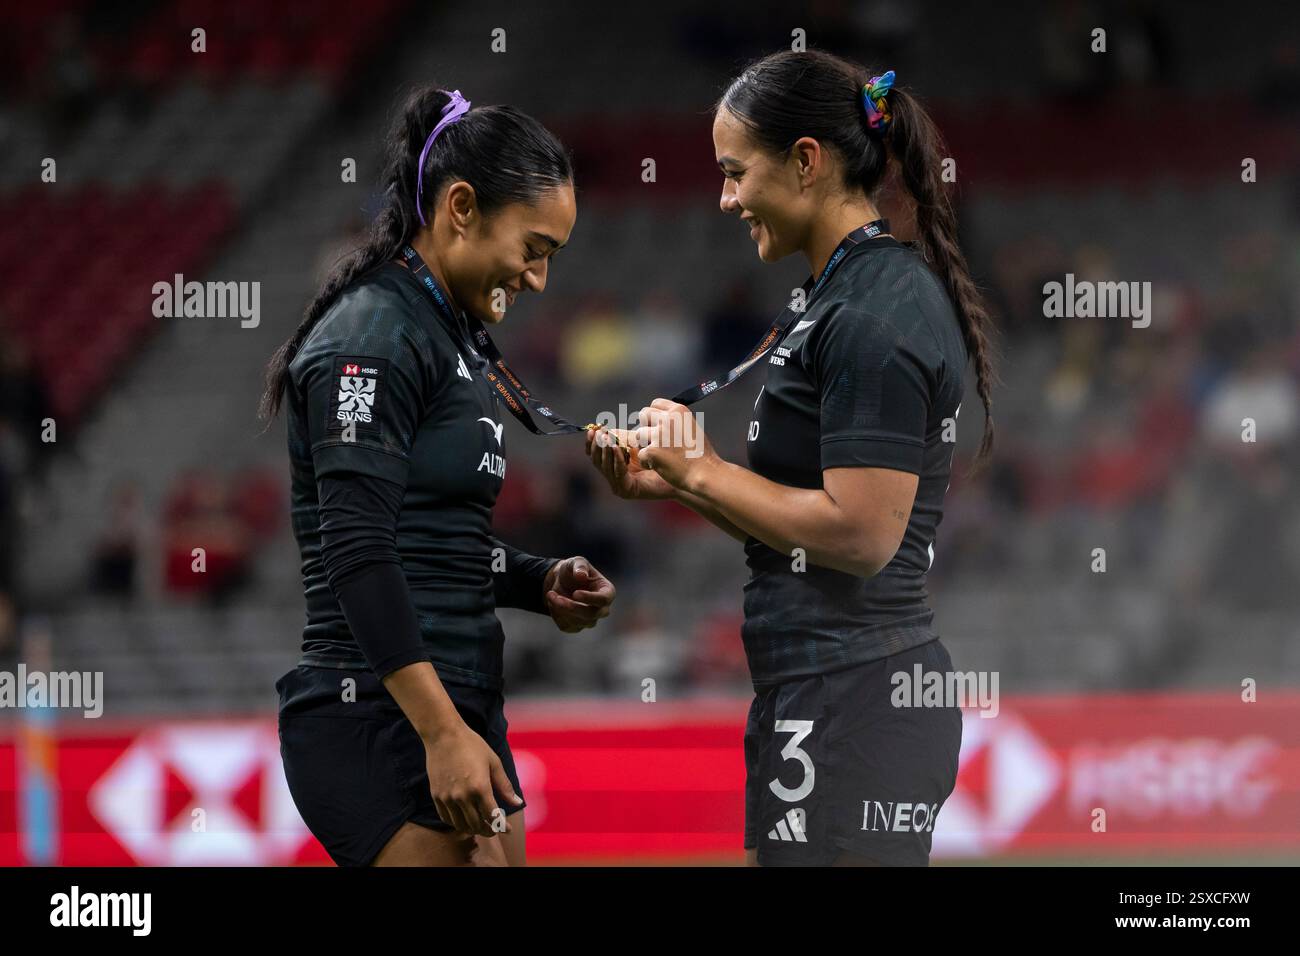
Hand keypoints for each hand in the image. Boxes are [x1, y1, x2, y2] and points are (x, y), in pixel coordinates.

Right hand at [422, 719, 522, 835]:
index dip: (502, 826)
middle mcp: (462, 796)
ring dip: (472, 829)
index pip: (493, 817)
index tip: (507, 829)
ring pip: (461, 825)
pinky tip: (463, 820)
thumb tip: (518, 803)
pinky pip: (446, 818)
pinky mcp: (436, 796)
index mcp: (480, 788)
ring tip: (480, 826)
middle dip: (488, 830)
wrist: (444, 735)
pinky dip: (456, 823)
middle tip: (495, 828)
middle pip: (477, 825)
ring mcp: (447, 797)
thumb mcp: (494, 762)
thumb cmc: (472, 745)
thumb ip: (505, 786)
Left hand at [543, 556, 614, 632]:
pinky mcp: (577, 627)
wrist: (561, 581)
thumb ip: (580, 566)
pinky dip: (557, 614)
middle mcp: (602, 609)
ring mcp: (590, 620)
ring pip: (578, 622)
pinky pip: (567, 626)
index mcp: (607, 592)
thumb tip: (581, 575)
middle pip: (592, 614)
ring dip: (560, 608)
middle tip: (553, 595)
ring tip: (550, 594)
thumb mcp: (576, 562)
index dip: (590, 598)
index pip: (604, 599)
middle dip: (571, 606)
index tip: (575, 593)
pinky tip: (553, 602)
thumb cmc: (573, 570)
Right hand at [586, 425, 675, 499]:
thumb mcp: (638, 445)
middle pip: (597, 461)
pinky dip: (616, 459)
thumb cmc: (662, 460)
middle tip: (598, 433)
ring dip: (605, 451)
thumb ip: (622, 439)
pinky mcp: (626, 490)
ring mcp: (618, 485)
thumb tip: (606, 428)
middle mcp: (613, 477)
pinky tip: (617, 448)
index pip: (596, 454)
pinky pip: (618, 473)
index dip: (592, 442)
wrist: (679, 476)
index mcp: (614, 465)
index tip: (593, 429)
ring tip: (606, 438)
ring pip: (605, 467)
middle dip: (596, 445)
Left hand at [631, 398, 720, 490]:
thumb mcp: (692, 427)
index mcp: (679, 411)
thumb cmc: (701, 454)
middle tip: (654, 440)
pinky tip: (659, 466)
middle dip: (645, 426)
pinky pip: (641, 454)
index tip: (657, 425)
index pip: (655, 403)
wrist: (705, 473)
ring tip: (658, 455)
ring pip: (639, 435)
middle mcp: (667, 419)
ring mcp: (659, 435)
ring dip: (645, 445)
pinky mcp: (652, 451)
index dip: (653, 415)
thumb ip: (676, 421)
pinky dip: (647, 462)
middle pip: (644, 415)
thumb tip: (659, 420)